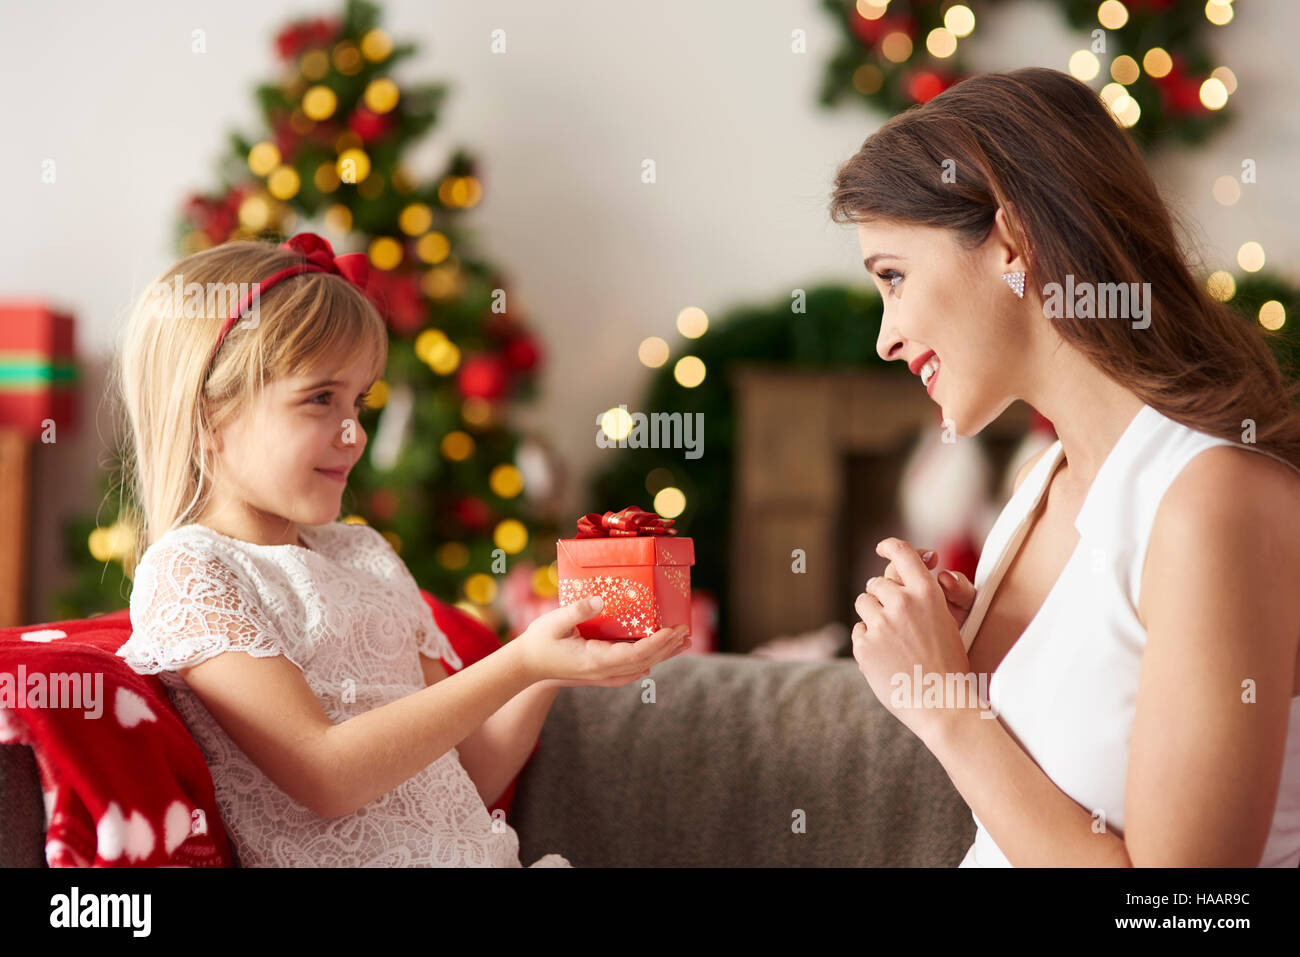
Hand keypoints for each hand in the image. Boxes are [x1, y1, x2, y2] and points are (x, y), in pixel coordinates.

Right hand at [514, 596, 690, 686]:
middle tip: (686, 631)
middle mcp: (602, 672)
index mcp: (594, 660)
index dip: (657, 643)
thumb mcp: (553, 622)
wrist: (525, 667)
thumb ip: (577, 611)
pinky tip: (653, 659)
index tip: (673, 630)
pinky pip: (629, 670)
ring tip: (681, 642)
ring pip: (639, 667)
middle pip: (643, 662)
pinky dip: (646, 662)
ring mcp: (602, 675)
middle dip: (667, 647)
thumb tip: (601, 599)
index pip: (634, 654)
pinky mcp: (599, 674)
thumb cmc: (538, 642)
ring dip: (662, 654)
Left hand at [851, 538, 976, 742]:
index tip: (882, 548)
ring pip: (863, 604)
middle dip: (882, 596)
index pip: (902, 553)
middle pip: (876, 583)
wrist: (942, 703)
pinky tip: (886, 658)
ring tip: (891, 639)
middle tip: (894, 618)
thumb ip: (925, 594)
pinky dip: (868, 642)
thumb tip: (910, 569)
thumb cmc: (949, 664)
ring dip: (872, 616)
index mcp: (927, 593)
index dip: (889, 547)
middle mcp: (902, 603)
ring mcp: (880, 624)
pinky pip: (858, 632)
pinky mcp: (864, 645)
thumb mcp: (946, 620)